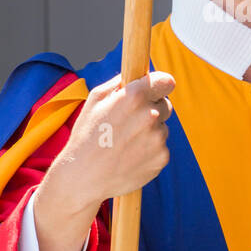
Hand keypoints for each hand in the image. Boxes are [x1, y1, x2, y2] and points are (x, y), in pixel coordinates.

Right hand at [42, 69, 175, 218]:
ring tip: (125, 142)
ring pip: (162, 128)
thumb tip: (136, 74)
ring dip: (150, 132)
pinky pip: (161, 147)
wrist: (83, 176)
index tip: (157, 89)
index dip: (160, 85)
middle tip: (131, 122)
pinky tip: (130, 155)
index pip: (166, 81)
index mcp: (134, 96)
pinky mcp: (161, 158)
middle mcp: (150, 115)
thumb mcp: (95, 100)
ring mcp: (158, 138)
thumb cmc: (87, 135)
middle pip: (165, 105)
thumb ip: (119, 83)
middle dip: (152, 109)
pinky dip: (150, 150)